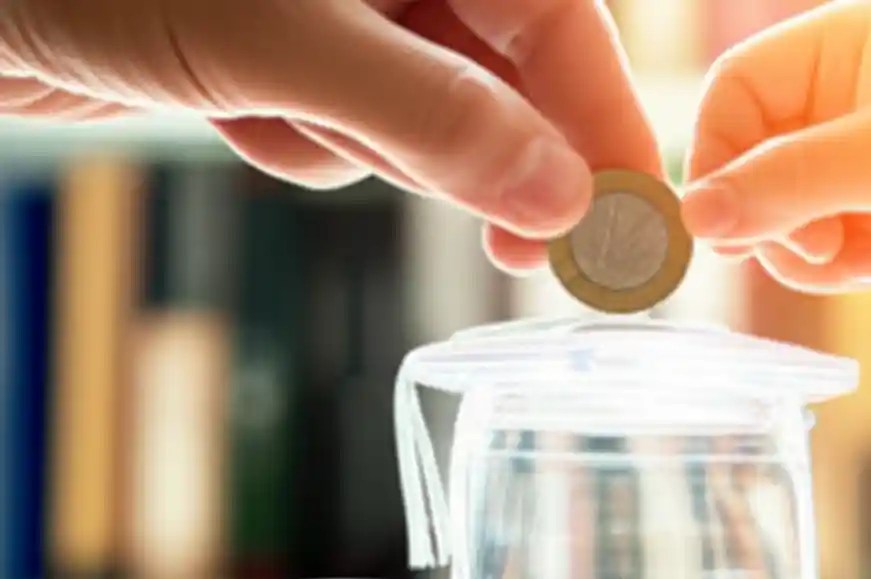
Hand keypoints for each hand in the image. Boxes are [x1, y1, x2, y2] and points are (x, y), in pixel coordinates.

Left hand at [0, 0, 660, 254]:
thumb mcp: (286, 43)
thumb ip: (434, 118)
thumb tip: (562, 197)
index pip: (561, 21)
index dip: (603, 124)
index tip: (626, 226)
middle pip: (505, 78)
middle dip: (487, 159)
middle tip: (523, 254)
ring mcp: (348, 14)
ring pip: (425, 122)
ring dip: (364, 147)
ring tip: (273, 110)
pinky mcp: (296, 60)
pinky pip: (348, 134)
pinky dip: (302, 144)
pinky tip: (235, 112)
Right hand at [681, 0, 870, 310]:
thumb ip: (782, 186)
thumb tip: (692, 217)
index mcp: (848, 42)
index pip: (737, 88)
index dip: (718, 152)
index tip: (720, 217)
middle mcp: (848, 92)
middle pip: (750, 154)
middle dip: (768, 212)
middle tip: (801, 249)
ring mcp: (863, 155)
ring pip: (777, 207)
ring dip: (800, 246)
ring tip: (854, 260)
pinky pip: (815, 239)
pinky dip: (831, 263)